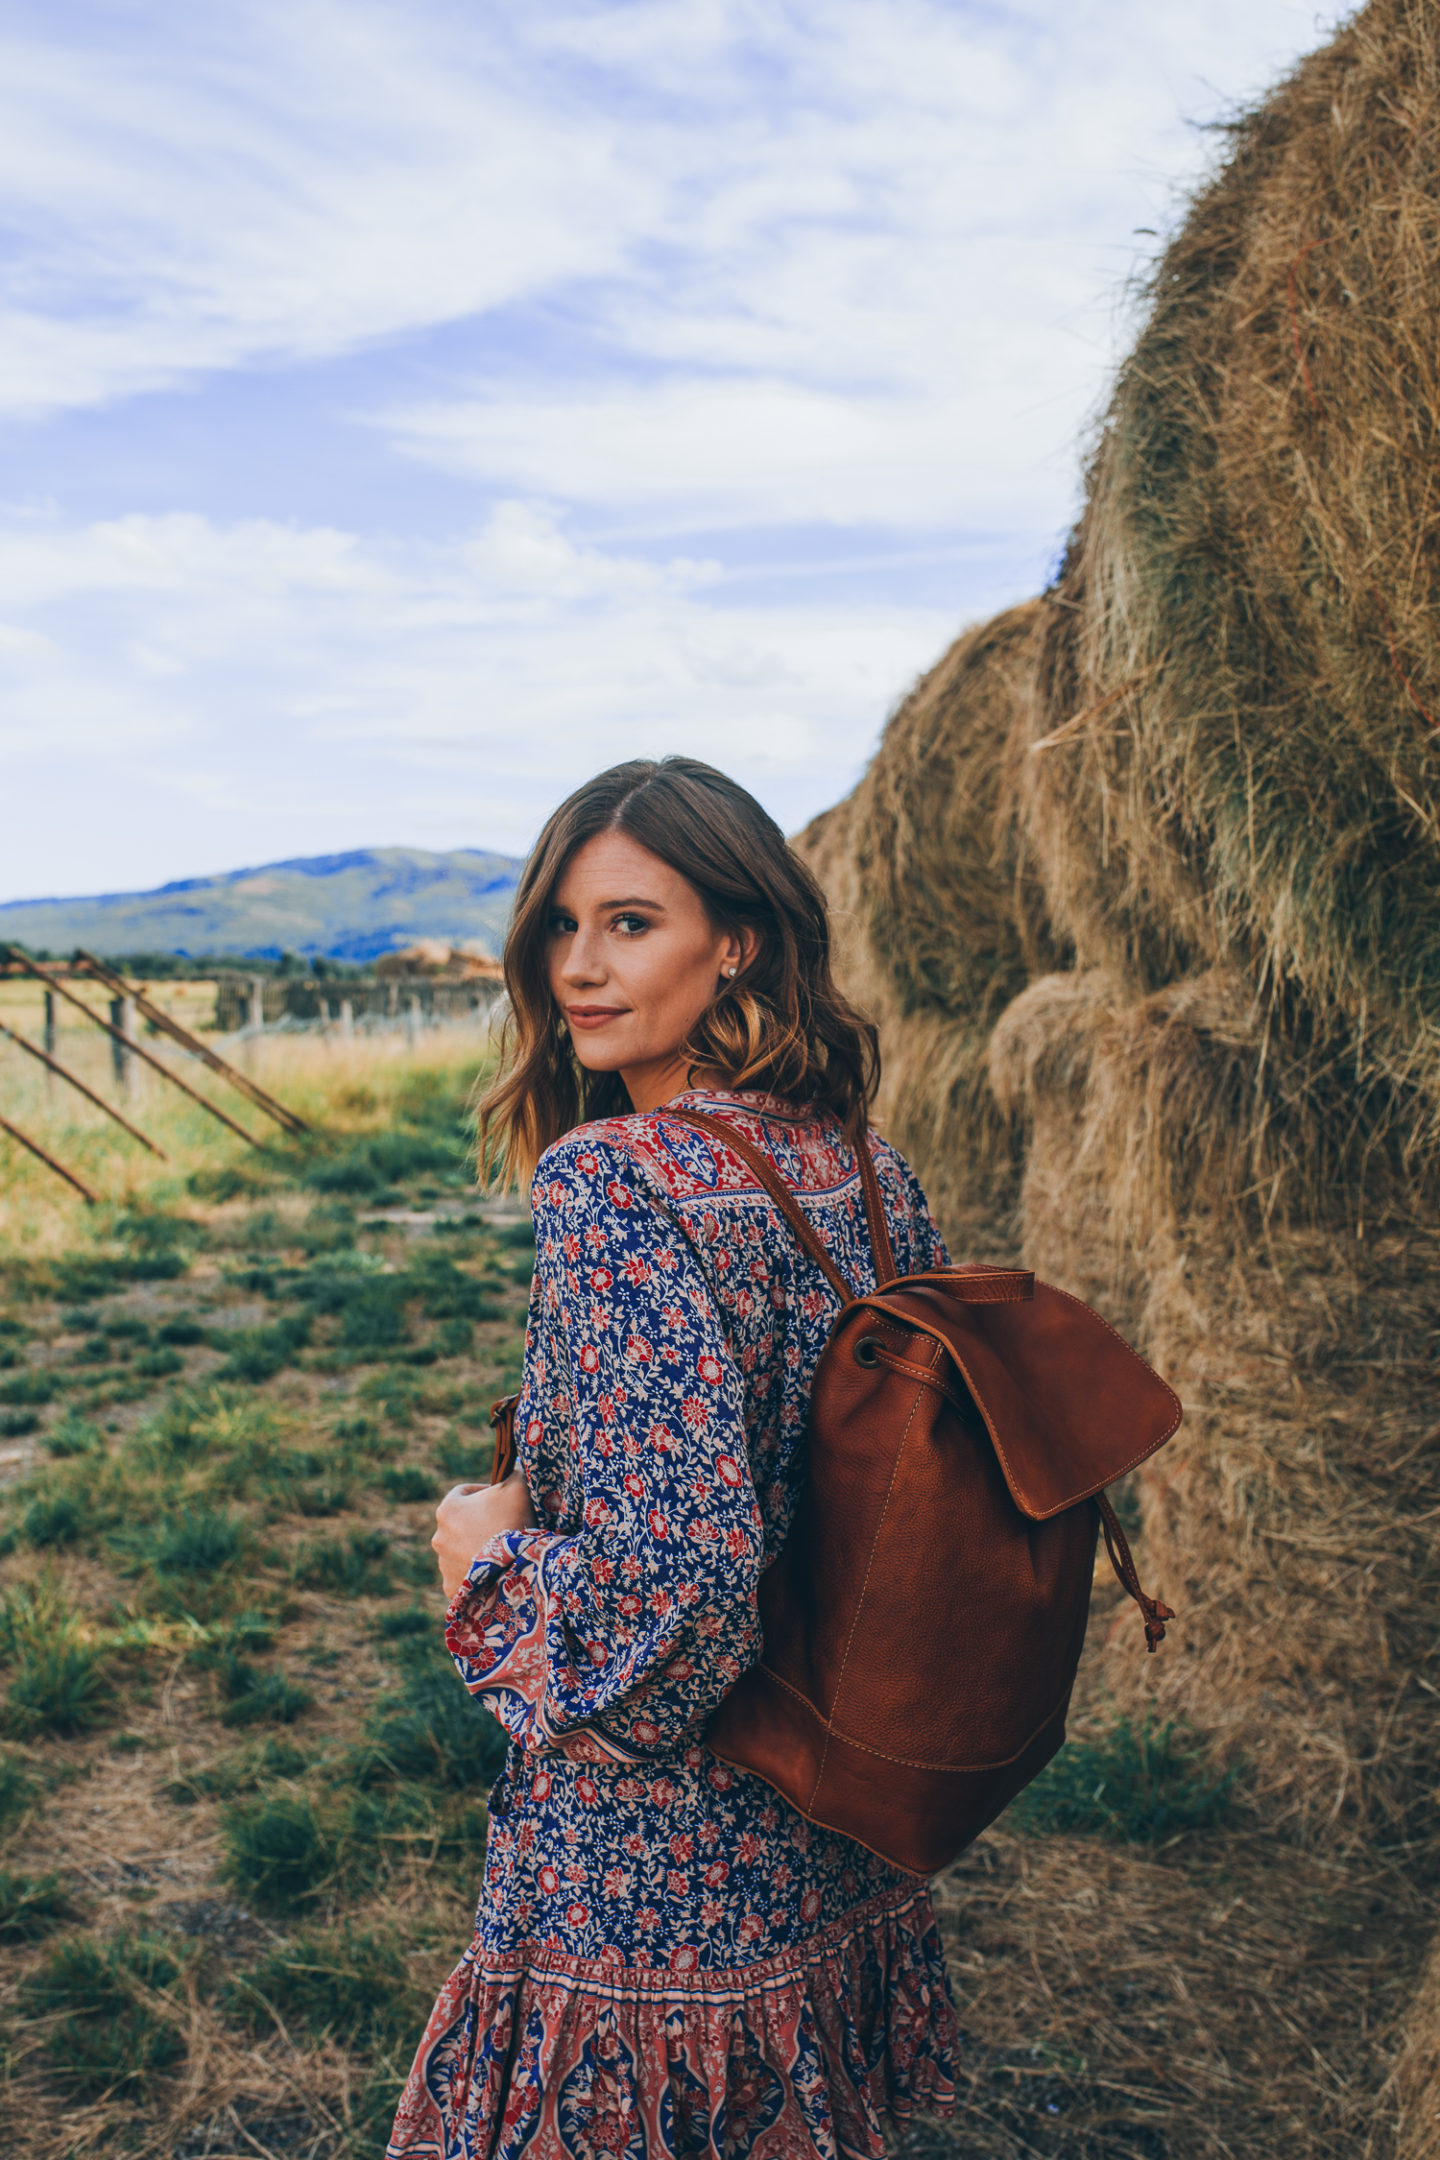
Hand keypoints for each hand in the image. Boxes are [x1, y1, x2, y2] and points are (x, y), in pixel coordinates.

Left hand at [433, 1472, 536, 1599]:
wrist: (515, 1569)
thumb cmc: (513, 1523)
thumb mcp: (519, 1486)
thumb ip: (516, 1471)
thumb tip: (518, 1466)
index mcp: (447, 1509)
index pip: (464, 1492)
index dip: (485, 1492)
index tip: (502, 1498)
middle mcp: (438, 1537)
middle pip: (462, 1524)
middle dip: (480, 1523)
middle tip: (505, 1526)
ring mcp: (443, 1565)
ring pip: (460, 1551)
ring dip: (476, 1548)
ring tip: (501, 1552)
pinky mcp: (451, 1588)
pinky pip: (463, 1576)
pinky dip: (476, 1574)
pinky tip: (494, 1571)